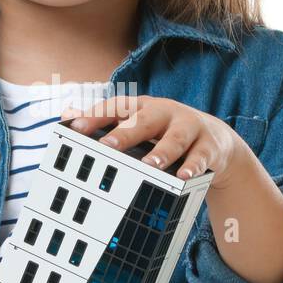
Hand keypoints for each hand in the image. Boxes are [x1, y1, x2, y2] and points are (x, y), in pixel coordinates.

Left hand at [59, 94, 247, 188]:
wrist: (215, 139)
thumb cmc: (166, 132)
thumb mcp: (138, 123)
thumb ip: (105, 121)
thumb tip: (67, 114)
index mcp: (143, 107)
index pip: (117, 107)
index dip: (96, 116)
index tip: (75, 128)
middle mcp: (165, 113)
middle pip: (145, 120)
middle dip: (126, 133)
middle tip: (108, 146)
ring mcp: (189, 127)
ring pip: (175, 139)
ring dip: (162, 152)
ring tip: (149, 165)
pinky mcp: (208, 145)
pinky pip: (201, 156)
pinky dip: (193, 166)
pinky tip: (184, 176)